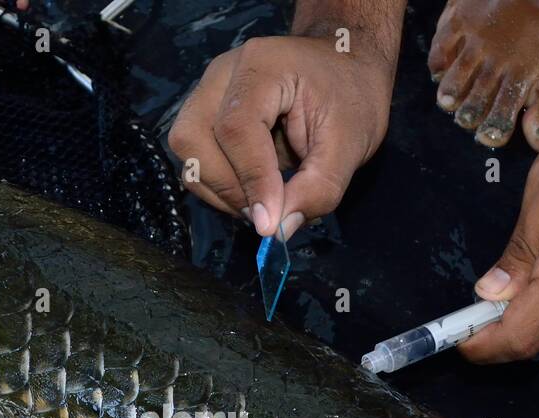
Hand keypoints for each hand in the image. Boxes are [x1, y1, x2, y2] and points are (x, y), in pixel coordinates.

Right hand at [167, 34, 396, 238]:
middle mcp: (222, 73)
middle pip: (194, 139)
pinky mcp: (204, 112)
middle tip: (267, 213)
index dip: (250, 180)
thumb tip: (277, 230)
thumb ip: (318, 189)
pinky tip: (253, 190)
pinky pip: (195, 158)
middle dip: (228, 188)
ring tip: (263, 202)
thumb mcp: (350, 146)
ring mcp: (207, 91)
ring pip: (187, 152)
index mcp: (263, 66)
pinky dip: (219, 186)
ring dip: (220, 191)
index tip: (270, 223)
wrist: (344, 66)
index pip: (236, 128)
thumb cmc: (351, 98)